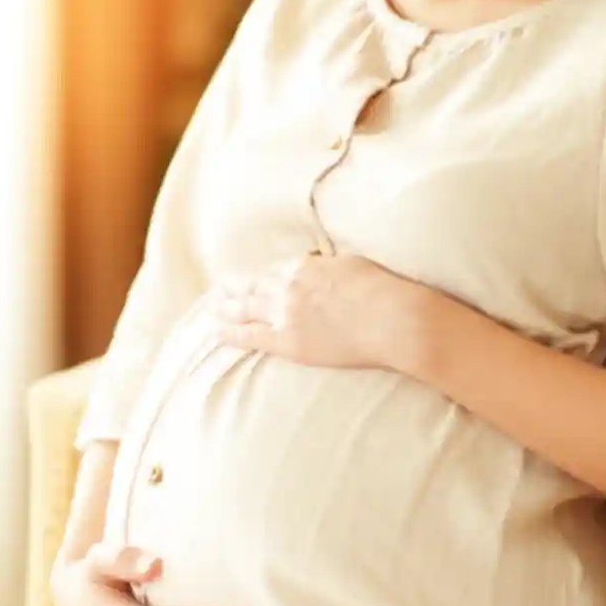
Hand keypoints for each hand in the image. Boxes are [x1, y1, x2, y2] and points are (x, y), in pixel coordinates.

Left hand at [211, 252, 431, 370]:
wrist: (393, 319)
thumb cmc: (384, 291)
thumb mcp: (353, 265)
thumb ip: (330, 267)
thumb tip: (322, 267)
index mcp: (306, 266)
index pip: (276, 270)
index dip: (262, 277)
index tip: (252, 279)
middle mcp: (290, 286)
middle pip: (254, 285)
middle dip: (234, 288)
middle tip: (218, 290)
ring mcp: (287, 313)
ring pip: (246, 307)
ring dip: (226, 307)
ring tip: (212, 308)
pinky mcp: (290, 341)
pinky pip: (251, 335)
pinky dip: (231, 332)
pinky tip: (216, 332)